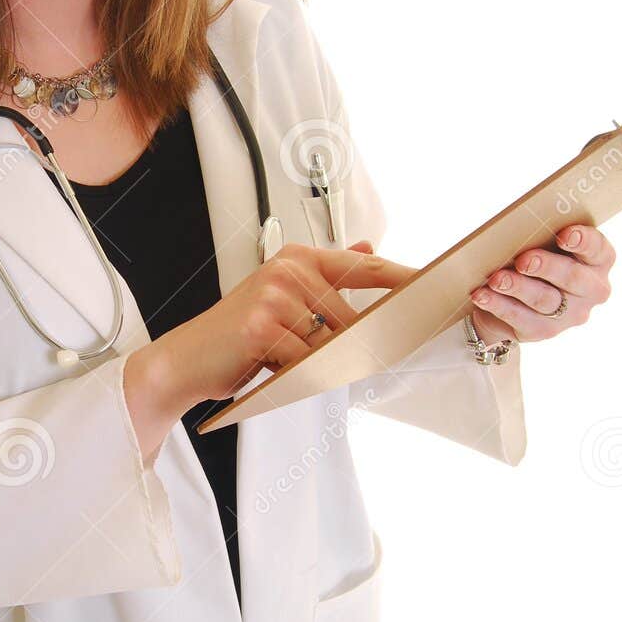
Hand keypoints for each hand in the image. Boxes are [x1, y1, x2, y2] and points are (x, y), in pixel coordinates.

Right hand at [136, 242, 415, 409]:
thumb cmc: (239, 334)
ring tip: (285, 360)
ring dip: (317, 362)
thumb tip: (369, 249)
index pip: (365, 268)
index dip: (402, 279)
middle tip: (325, 359)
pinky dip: (297, 373)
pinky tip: (274, 368)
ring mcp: (275, 296)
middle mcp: (288, 269)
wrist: (188, 358)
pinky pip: (305, 359)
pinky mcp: (263, 326)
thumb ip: (328, 276)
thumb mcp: (282, 296)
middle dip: (351, 345)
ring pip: (329, 342)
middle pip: (352, 316)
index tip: (433, 288)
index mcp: (298, 259)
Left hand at [469, 223, 615, 344]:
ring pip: (545, 300)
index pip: (598, 249)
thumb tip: (516, 227)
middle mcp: (591, 290)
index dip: (583, 241)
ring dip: (518, 287)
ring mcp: (570, 314)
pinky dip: (499, 305)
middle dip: (547, 267)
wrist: (513, 296)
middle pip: (573, 277)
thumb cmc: (534, 258)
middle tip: (523, 261)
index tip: (564, 235)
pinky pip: (522, 319)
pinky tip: (482, 295)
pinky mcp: (544, 331)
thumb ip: (541, 236)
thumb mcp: (542, 244)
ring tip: (496, 279)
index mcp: (597, 261)